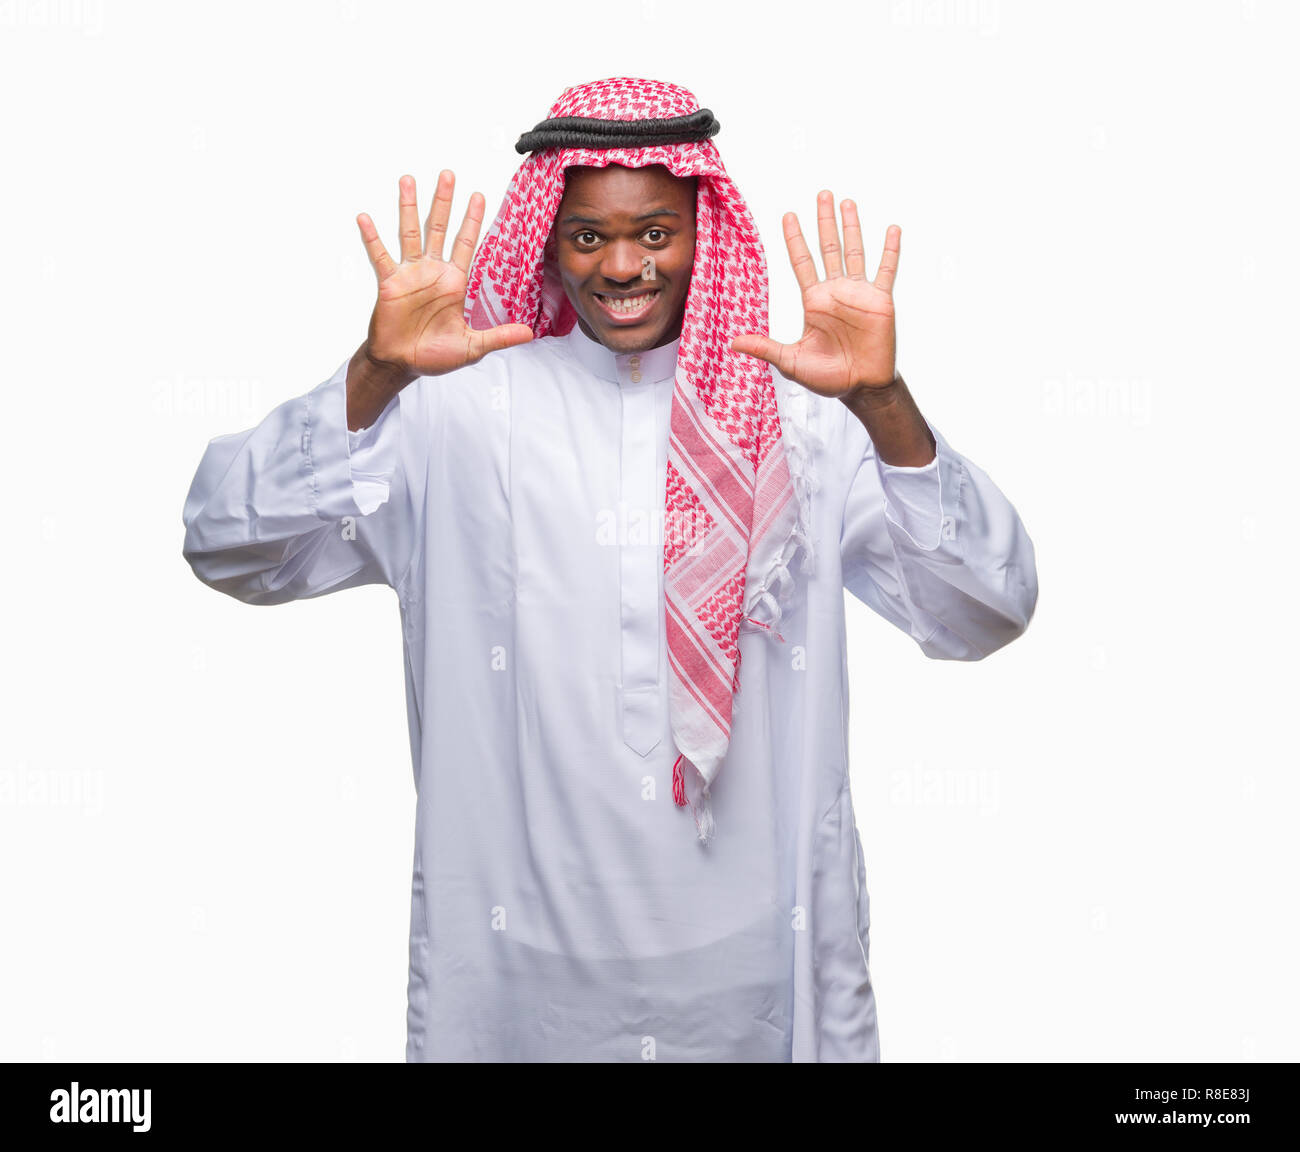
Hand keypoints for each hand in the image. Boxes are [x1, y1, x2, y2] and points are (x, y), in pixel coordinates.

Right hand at [356, 171, 532, 377]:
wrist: (402, 363)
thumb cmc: (435, 355)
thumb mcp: (472, 347)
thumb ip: (498, 337)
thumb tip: (528, 334)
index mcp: (454, 282)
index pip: (466, 244)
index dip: (472, 221)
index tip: (478, 195)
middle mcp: (433, 272)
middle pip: (439, 228)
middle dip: (444, 202)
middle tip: (448, 175)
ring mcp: (410, 274)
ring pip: (410, 232)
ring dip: (408, 207)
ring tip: (408, 180)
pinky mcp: (389, 282)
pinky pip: (380, 255)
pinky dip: (372, 237)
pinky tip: (365, 217)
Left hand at [731, 191, 898, 400]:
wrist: (861, 387)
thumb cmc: (828, 377)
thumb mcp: (791, 362)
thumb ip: (765, 348)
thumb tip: (734, 343)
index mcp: (814, 301)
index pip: (802, 262)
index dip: (795, 239)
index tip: (788, 215)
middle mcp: (835, 291)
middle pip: (828, 248)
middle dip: (824, 221)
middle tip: (821, 194)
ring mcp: (859, 293)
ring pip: (854, 251)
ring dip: (851, 227)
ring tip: (847, 202)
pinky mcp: (880, 300)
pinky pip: (886, 270)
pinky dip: (890, 250)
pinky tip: (892, 229)